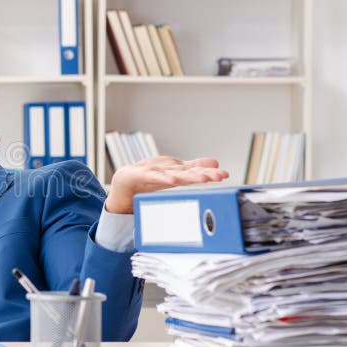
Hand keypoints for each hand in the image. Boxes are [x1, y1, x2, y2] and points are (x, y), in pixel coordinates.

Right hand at [105, 156, 228, 213]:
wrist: (123, 182)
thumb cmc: (149, 176)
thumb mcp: (175, 173)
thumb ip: (194, 168)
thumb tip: (215, 163)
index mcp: (176, 171)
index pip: (194, 172)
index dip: (209, 173)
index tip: (223, 175)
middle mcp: (166, 170)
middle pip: (187, 173)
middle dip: (203, 174)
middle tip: (218, 176)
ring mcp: (153, 172)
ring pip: (173, 174)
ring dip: (188, 176)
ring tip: (202, 178)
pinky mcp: (141, 175)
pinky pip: (153, 178)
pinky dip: (163, 178)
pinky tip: (173, 181)